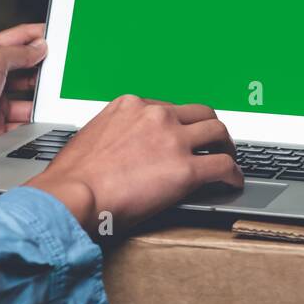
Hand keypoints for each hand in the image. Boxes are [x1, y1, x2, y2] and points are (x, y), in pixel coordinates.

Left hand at [0, 22, 47, 162]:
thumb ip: (18, 52)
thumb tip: (39, 46)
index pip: (16, 38)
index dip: (37, 34)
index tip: (59, 34)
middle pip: (24, 70)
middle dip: (43, 70)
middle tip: (63, 70)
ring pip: (26, 99)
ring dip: (39, 100)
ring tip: (53, 99)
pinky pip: (21, 124)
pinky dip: (33, 123)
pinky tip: (42, 120)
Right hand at [27, 95, 242, 236]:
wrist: (70, 197)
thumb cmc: (72, 178)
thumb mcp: (90, 139)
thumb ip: (113, 137)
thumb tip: (120, 151)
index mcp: (130, 105)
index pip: (168, 108)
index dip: (179, 125)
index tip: (182, 136)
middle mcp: (155, 116)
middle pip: (199, 113)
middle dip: (209, 128)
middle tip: (214, 142)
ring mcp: (172, 140)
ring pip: (217, 133)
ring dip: (226, 147)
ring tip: (228, 159)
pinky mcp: (185, 170)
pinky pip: (223, 167)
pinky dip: (233, 174)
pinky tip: (232, 182)